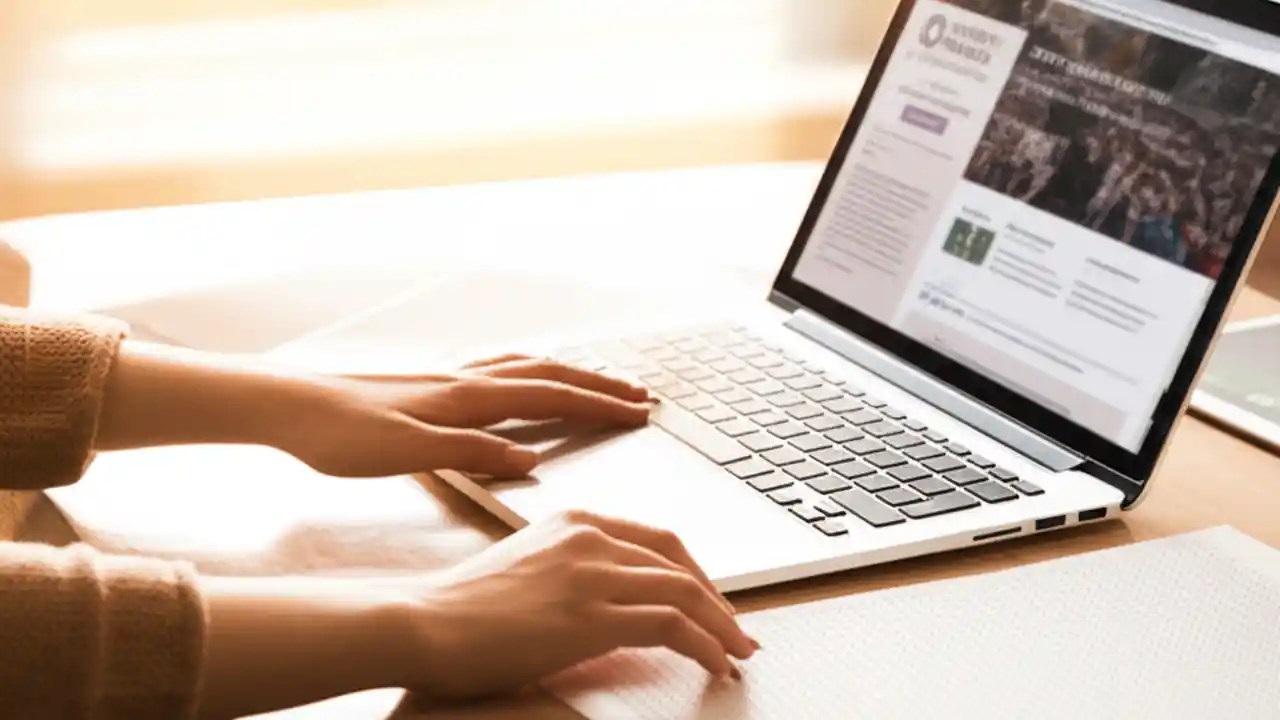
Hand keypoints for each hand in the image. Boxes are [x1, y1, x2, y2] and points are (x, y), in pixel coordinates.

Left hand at [283, 354, 653, 478]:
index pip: (550, 398)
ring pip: (525, 366)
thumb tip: (531, 460)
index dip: (599, 406)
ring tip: (597, 381)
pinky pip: (498, 368)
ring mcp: (448, 377)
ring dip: (569, 374)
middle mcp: (465, 379)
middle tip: (639, 397)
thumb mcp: (408, 453)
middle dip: (598, 386)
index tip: (640, 413)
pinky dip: (529, 370)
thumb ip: (472, 453)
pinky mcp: (430, 383)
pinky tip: (521, 378)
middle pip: (549, 374)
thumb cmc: (341, 435)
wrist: (288, 405)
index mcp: (467, 397)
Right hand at [395, 511, 757, 699]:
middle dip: (717, 598)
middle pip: (680, 560)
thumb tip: (611, 609)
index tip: (709, 600)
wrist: (424, 622)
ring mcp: (594, 573)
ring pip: (685, 590)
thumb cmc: (460, 607)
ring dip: (722, 625)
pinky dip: (705, 644)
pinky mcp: (594, 615)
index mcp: (575, 521)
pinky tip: (715, 662)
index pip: (657, 539)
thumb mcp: (527, 570)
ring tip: (737, 651)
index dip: (694, 572)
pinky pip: (673, 625)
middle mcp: (591, 537)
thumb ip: (572, 574)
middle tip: (735, 628)